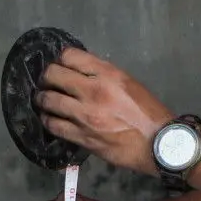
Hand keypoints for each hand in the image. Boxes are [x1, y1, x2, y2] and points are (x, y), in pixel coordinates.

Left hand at [34, 48, 172, 174]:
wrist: (158, 144)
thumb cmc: (148, 112)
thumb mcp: (128, 83)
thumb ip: (104, 76)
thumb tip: (80, 73)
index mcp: (108, 74)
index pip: (70, 56)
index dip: (60, 59)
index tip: (60, 65)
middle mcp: (93, 90)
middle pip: (53, 75)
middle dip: (47, 77)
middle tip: (47, 82)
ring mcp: (85, 114)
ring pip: (48, 100)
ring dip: (42, 99)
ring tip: (44, 100)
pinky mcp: (81, 136)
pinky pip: (53, 124)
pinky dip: (48, 119)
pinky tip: (49, 118)